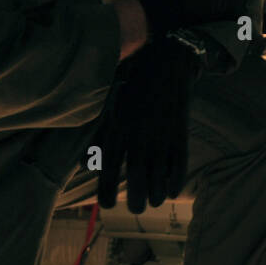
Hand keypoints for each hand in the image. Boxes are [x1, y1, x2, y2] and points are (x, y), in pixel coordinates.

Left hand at [96, 34, 202, 213]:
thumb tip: (85, 164)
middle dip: (135, 199)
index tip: (106, 205)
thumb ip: (98, 134)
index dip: (107, 191)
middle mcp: (139, 134)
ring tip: (151, 202)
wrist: (166, 56)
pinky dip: (175, 181)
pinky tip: (169, 192)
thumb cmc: (132, 79)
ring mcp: (162, 134)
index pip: (109, 167)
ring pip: (159, 175)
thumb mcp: (110, 103)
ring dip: (155, 194)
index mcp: (118, 126)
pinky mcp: (180, 131)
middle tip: (134, 208)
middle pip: (137, 178)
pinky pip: (179, 164)